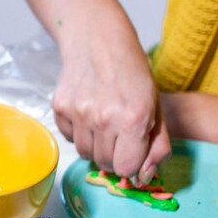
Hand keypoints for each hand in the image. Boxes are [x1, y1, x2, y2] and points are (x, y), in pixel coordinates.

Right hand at [51, 13, 169, 183]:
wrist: (98, 40)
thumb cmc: (133, 73)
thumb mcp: (156, 107)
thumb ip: (157, 146)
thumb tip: (144, 177)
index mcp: (133, 119)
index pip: (126, 169)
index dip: (130, 163)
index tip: (131, 150)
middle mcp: (104, 119)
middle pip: (104, 164)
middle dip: (113, 155)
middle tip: (118, 134)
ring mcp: (79, 113)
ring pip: (85, 153)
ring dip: (95, 145)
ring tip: (103, 122)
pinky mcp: (60, 107)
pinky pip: (69, 137)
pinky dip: (78, 132)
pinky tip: (87, 112)